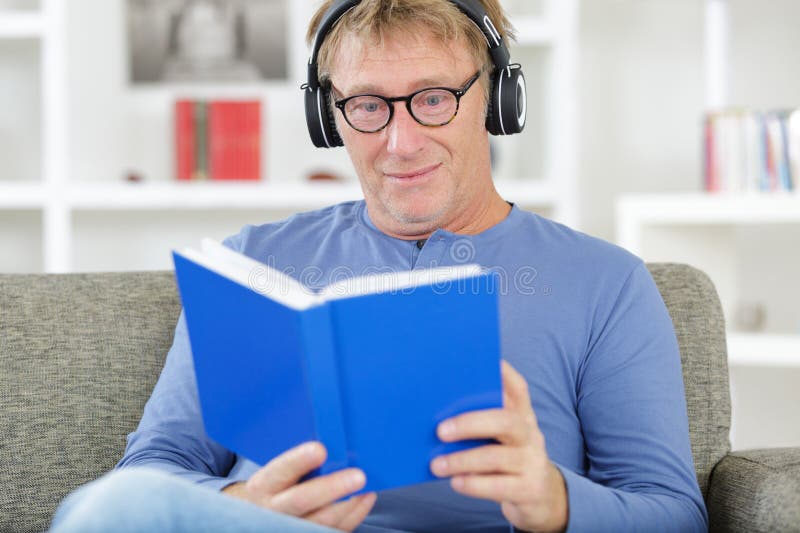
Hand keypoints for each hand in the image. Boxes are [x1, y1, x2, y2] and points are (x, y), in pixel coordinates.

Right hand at [223, 442, 375, 531]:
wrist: (265, 515)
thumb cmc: (279, 486)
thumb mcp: (278, 474)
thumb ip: (299, 464)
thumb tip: (334, 447)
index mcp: (262, 486)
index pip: (279, 472)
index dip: (299, 461)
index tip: (320, 450)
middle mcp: (272, 510)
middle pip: (301, 501)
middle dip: (332, 488)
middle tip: (358, 476)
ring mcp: (288, 529)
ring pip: (320, 522)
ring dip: (348, 505)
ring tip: (367, 488)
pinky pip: (332, 531)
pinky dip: (353, 516)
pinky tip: (364, 500)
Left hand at [430, 360, 567, 532]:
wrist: (542, 497)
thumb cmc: (507, 459)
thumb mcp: (500, 438)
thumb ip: (479, 422)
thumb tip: (436, 412)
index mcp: (521, 415)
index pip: (517, 388)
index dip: (502, 373)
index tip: (481, 363)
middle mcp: (530, 434)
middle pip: (505, 420)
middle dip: (470, 423)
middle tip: (440, 431)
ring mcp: (532, 461)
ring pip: (496, 456)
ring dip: (462, 460)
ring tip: (436, 465)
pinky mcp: (529, 489)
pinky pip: (499, 486)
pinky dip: (474, 484)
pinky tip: (455, 482)